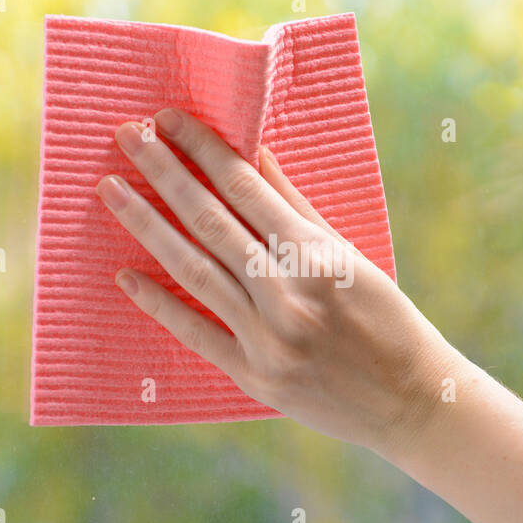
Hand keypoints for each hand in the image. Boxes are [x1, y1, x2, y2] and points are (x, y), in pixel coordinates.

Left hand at [96, 108, 457, 456]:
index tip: (168, 119)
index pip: (245, 188)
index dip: (203, 149)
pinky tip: (125, 274)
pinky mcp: (254, 377)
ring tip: (111, 190)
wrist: (411, 403)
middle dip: (163, 173)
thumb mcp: (351, 257)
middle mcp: (288, 294)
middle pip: (210, 222)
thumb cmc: (388, 320)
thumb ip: (298, 209)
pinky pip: (196, 334)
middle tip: (126, 135)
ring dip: (147, 226)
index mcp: (317, 256)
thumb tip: (255, 154)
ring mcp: (267, 338)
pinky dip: (159, 304)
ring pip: (194, 271)